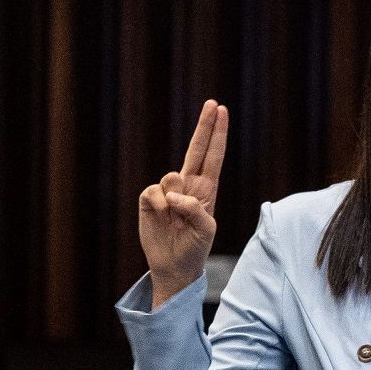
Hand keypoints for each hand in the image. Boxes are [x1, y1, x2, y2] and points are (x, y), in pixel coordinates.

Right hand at [139, 100, 228, 307]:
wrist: (174, 266)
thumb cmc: (195, 247)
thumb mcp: (205, 230)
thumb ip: (195, 209)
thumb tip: (174, 194)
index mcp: (206, 189)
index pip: (213, 156)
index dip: (217, 134)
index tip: (221, 111)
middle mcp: (188, 185)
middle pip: (196, 149)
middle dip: (205, 126)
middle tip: (213, 104)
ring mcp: (168, 191)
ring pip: (171, 177)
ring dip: (174, 198)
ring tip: (175, 218)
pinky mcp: (149, 199)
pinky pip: (153, 192)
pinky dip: (158, 205)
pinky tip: (161, 218)